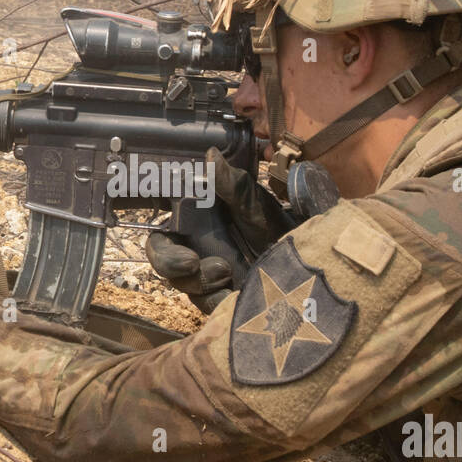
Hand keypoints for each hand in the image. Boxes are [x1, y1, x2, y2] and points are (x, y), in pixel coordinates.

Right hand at [145, 147, 296, 312]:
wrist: (306, 263)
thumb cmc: (278, 229)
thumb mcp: (257, 205)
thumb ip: (233, 186)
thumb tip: (210, 156)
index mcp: (198, 221)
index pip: (164, 225)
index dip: (155, 231)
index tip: (165, 223)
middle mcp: (196, 247)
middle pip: (163, 257)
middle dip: (168, 262)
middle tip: (190, 262)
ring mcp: (207, 276)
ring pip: (182, 283)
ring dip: (199, 281)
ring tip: (227, 273)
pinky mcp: (221, 299)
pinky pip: (206, 305)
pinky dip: (217, 301)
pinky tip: (234, 294)